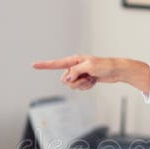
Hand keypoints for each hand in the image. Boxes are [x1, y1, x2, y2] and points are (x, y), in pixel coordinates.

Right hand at [33, 55, 149, 94]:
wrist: (116, 71)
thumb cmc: (105, 65)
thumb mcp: (90, 67)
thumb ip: (76, 72)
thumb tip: (67, 78)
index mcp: (74, 60)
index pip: (56, 64)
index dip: (45, 65)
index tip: (34, 65)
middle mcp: (75, 67)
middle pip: (65, 80)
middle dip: (75, 82)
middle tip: (87, 77)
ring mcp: (79, 74)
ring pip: (72, 86)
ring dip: (82, 85)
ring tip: (92, 78)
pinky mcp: (84, 80)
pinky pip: (80, 88)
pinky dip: (87, 86)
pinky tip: (94, 81)